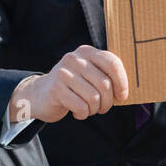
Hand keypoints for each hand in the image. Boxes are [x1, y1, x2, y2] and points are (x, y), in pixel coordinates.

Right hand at [9, 44, 129, 122]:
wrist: (41, 95)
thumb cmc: (74, 87)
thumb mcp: (89, 75)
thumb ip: (106, 76)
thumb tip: (125, 91)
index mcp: (87, 52)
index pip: (112, 63)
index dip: (122, 82)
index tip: (122, 96)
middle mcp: (74, 58)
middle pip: (104, 84)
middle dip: (107, 102)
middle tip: (103, 108)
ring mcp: (63, 72)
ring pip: (93, 97)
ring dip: (94, 109)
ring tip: (89, 109)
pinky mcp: (55, 88)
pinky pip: (80, 106)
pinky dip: (83, 114)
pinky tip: (78, 112)